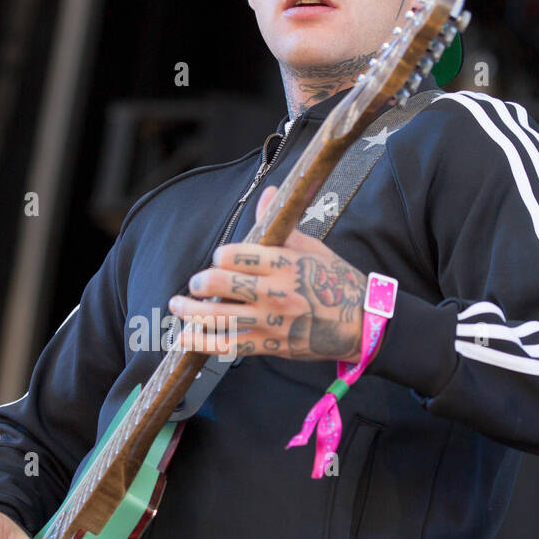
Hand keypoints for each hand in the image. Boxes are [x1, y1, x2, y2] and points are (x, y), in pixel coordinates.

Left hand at [167, 185, 366, 360]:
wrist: (360, 323)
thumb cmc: (335, 281)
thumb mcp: (311, 247)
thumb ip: (280, 226)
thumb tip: (268, 193)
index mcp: (284, 263)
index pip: (236, 255)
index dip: (221, 257)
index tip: (220, 260)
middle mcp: (275, 292)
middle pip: (222, 284)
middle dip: (201, 282)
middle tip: (196, 282)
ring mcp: (271, 321)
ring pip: (219, 316)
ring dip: (191, 311)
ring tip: (177, 305)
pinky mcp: (269, 345)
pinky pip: (229, 345)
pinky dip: (204, 342)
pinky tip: (188, 336)